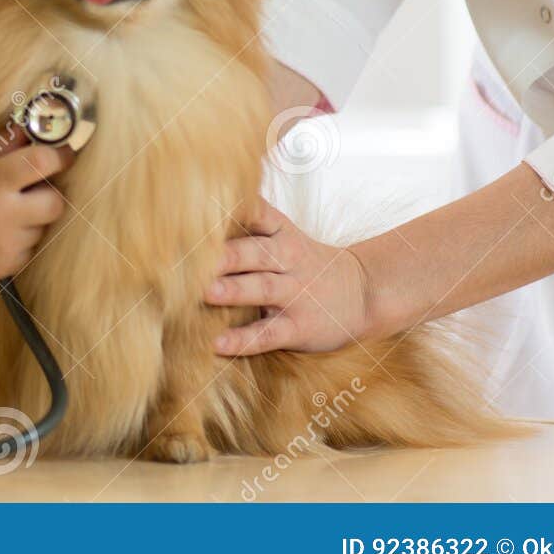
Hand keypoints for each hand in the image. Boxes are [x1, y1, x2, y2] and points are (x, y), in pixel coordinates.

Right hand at [0, 124, 73, 281]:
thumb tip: (29, 132)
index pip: (42, 163)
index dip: (59, 155)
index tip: (63, 153)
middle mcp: (3, 215)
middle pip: (55, 203)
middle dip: (48, 192)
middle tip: (31, 188)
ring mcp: (5, 244)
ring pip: (42, 227)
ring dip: (32, 217)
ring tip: (4, 210)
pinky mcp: (5, 266)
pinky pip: (30, 248)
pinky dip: (21, 238)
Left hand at [206, 196, 376, 354]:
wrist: (364, 293)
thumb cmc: (306, 262)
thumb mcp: (285, 234)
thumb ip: (248, 225)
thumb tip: (189, 214)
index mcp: (281, 233)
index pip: (258, 214)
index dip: (233, 210)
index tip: (203, 209)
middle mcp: (288, 260)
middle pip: (255, 252)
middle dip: (226, 254)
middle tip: (194, 257)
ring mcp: (295, 294)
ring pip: (262, 289)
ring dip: (234, 290)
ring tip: (207, 292)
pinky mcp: (299, 327)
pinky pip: (269, 334)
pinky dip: (244, 339)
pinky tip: (218, 343)